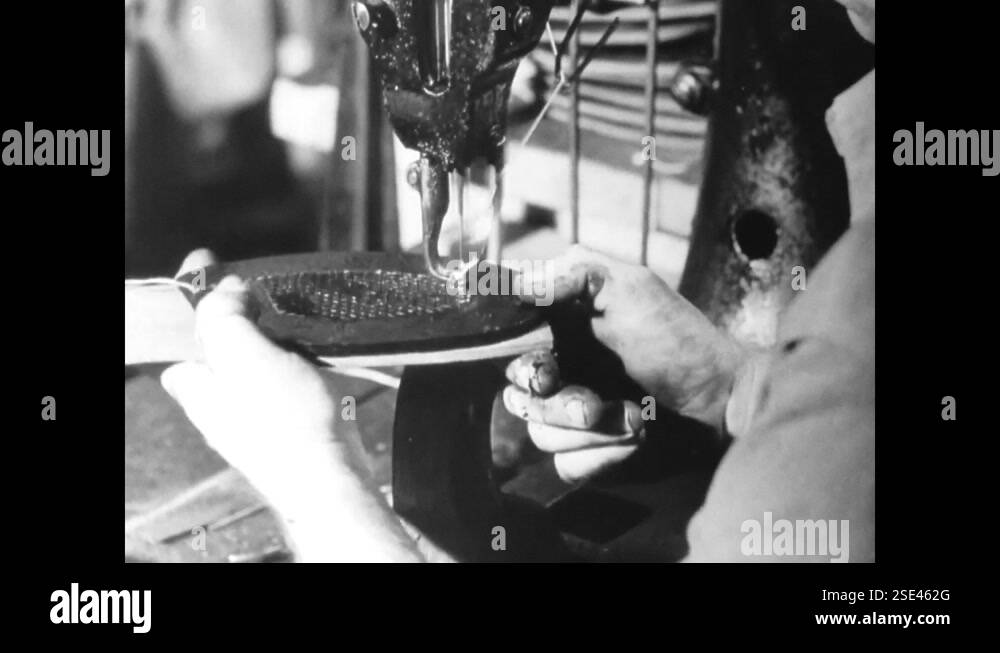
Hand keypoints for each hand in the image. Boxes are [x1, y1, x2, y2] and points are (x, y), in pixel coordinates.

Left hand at [160, 250, 425, 560]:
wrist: (327, 476)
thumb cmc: (283, 420)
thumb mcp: (243, 354)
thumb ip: (222, 316)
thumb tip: (223, 290)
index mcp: (194, 382)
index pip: (180, 327)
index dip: (194, 292)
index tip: (211, 261)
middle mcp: (214, 400)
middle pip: (218, 339)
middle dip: (239, 313)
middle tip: (263, 294)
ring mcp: (247, 413)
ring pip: (251, 358)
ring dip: (271, 336)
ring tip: (293, 322)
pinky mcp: (280, 422)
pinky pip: (278, 379)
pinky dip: (292, 361)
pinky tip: (312, 357)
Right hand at [504, 246, 747, 481]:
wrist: (723, 398)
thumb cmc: (680, 339)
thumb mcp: (631, 289)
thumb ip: (573, 274)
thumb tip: (515, 280)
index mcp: (559, 329)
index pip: (505, 345)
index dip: (517, 360)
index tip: (544, 368)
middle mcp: (560, 371)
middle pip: (516, 394)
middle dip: (556, 403)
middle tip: (592, 405)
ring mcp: (572, 415)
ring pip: (539, 433)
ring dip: (589, 429)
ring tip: (634, 417)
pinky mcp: (589, 453)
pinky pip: (567, 464)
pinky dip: (603, 455)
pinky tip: (635, 439)